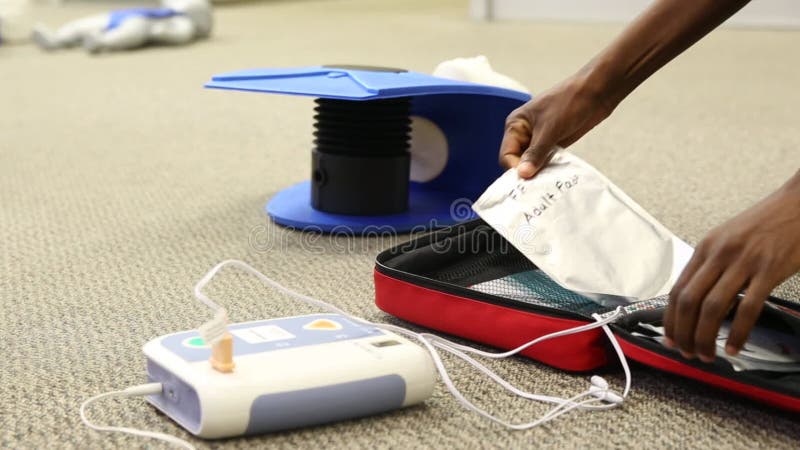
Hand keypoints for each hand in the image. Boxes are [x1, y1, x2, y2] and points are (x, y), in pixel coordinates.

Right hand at [498, 72, 615, 177]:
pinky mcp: (553, 143)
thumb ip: (536, 153)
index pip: (506, 155)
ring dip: (539, 172)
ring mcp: (539, 138)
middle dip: (527, 172)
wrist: (597, 91)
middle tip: (538, 185)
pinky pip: (546, 161)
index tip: (528, 180)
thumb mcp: (550, 129)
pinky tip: (556, 177)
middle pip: (517, 161)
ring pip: (532, 163)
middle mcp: (524, 133)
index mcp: (516, 125)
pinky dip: (549, 169)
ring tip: (548, 183)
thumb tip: (522, 174)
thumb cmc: (570, 101)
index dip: (515, 168)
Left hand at [663, 171, 799, 361]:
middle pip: (689, 301)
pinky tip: (734, 347)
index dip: (671, 319)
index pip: (678, 290)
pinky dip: (737, 332)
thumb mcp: (728, 239)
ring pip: (713, 307)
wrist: (799, 203)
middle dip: (683, 333)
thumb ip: (712, 265)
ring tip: (707, 354)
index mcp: (706, 248)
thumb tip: (697, 299)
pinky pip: (748, 308)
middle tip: (686, 352)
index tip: (669, 338)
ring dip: (705, 336)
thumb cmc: (765, 223)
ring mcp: (744, 262)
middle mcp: (719, 254)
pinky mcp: (769, 270)